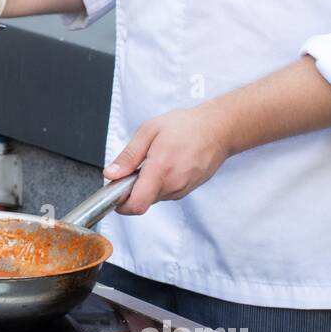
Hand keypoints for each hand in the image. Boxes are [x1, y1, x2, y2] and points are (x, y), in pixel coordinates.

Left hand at [103, 105, 234, 214]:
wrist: (218, 129)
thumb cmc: (186, 126)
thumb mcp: (149, 131)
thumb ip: (128, 156)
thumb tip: (111, 174)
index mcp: (160, 170)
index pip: (136, 205)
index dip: (120, 204)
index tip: (114, 192)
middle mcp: (173, 185)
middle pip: (142, 201)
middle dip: (133, 189)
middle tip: (136, 166)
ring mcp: (182, 189)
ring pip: (154, 197)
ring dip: (147, 185)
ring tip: (155, 161)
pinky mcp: (188, 190)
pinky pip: (166, 192)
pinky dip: (160, 183)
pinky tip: (166, 164)